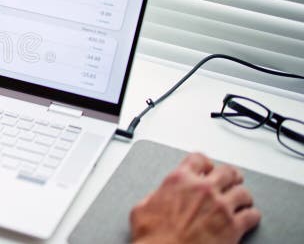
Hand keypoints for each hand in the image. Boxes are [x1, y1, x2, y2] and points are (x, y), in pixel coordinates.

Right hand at [130, 153, 260, 243]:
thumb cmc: (153, 237)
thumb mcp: (141, 208)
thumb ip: (155, 196)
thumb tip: (158, 197)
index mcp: (179, 180)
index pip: (198, 159)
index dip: (204, 163)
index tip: (207, 167)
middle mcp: (203, 189)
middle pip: (227, 171)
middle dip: (230, 175)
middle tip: (232, 178)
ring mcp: (221, 207)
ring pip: (243, 192)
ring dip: (242, 195)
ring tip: (242, 199)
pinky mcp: (233, 226)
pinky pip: (252, 215)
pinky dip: (252, 215)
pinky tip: (248, 217)